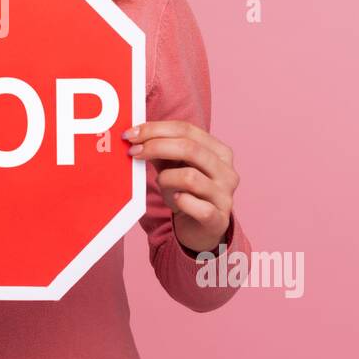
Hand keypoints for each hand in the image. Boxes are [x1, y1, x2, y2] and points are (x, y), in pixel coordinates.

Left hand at [122, 120, 237, 253]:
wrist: (200, 229)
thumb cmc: (186, 193)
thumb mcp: (172, 166)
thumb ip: (159, 149)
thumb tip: (136, 134)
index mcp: (219, 152)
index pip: (187, 129)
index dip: (156, 129)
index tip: (131, 133)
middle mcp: (227, 171)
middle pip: (190, 148)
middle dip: (155, 146)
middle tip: (133, 152)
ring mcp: (225, 196)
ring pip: (190, 177)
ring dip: (166, 179)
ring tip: (160, 183)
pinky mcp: (219, 219)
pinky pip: (198, 207)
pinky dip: (182, 202)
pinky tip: (175, 200)